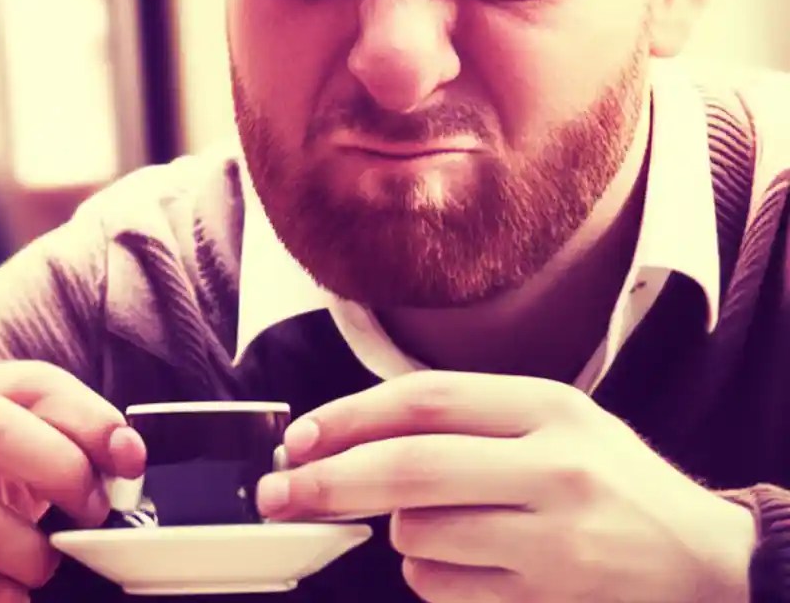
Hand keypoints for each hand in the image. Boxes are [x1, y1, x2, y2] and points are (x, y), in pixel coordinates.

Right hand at [0, 360, 145, 602]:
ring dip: (34, 551)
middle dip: (60, 467)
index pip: (31, 383)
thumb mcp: (2, 452)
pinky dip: (4, 596)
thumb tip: (126, 457)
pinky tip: (14, 593)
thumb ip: (63, 441)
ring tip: (46, 562)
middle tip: (94, 508)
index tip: (130, 459)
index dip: (92, 418)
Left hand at [256, 371, 756, 602]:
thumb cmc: (610, 484)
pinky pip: (441, 590)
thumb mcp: (556, 423)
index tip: (299, 438)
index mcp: (551, 408)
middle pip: (408, 470)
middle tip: (278, 494)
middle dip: (326, 482)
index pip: (425, 400)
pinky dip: (431, 578)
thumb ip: (464, 420)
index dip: (348, 417)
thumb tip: (345, 436)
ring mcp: (555, 545)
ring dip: (401, 535)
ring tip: (450, 527)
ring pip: (416, 537)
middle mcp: (555, 471)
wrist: (706, 562)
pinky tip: (472, 566)